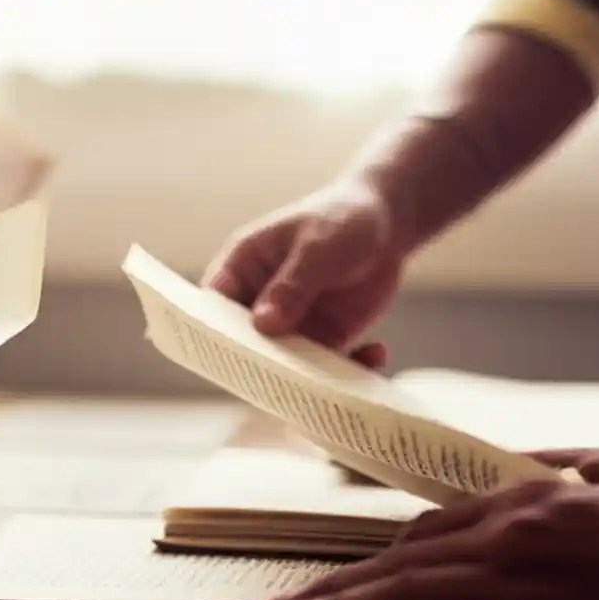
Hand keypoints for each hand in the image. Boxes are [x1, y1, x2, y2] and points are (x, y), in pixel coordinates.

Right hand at [203, 179, 402, 367]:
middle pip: (247, 346)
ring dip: (312, 378)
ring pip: (288, 366)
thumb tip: (263, 325)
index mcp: (241, 269)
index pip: (213, 308)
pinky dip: (352, 367)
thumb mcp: (317, 246)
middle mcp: (259, 304)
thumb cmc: (340, 219)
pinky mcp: (325, 340)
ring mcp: (292, 326)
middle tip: (290, 381)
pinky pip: (329, 367)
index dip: (213, 335)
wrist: (386, 224)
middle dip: (264, 368)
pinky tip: (377, 353)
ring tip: (338, 380)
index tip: (230, 358)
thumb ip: (292, 284)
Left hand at [266, 481, 598, 599]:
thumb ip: (538, 499)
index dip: (378, 561)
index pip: (427, 530)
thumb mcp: (598, 492)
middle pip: (400, 560)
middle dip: (336, 584)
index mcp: (521, 499)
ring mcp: (517, 575)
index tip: (343, 580)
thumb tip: (498, 505)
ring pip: (406, 590)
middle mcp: (506, 530)